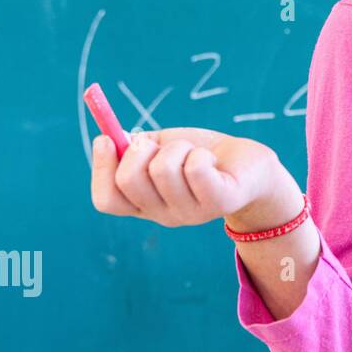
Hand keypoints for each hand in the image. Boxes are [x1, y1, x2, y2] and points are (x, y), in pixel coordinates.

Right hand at [91, 127, 293, 231]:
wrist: (250, 166)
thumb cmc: (203, 155)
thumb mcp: (163, 147)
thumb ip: (134, 146)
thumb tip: (109, 136)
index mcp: (145, 204)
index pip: (106, 199)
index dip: (101, 168)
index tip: (106, 139)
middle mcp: (164, 215)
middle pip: (128, 181)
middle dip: (139, 150)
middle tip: (158, 144)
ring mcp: (191, 213)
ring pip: (162, 169)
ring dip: (178, 147)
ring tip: (194, 152)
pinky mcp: (218, 203)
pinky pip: (195, 168)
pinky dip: (200, 152)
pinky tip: (211, 159)